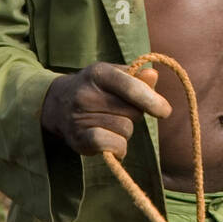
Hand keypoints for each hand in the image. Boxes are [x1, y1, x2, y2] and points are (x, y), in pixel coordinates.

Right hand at [41, 64, 170, 158]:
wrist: (57, 104)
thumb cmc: (96, 88)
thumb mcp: (114, 75)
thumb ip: (136, 77)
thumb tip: (153, 76)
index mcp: (99, 73)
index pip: (130, 87)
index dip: (151, 100)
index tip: (165, 111)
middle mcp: (86, 94)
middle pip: (132, 112)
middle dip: (134, 114)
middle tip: (119, 111)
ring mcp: (80, 117)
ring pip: (125, 130)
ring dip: (125, 131)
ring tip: (110, 123)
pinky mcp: (78, 139)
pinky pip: (112, 146)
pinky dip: (119, 148)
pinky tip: (114, 145)